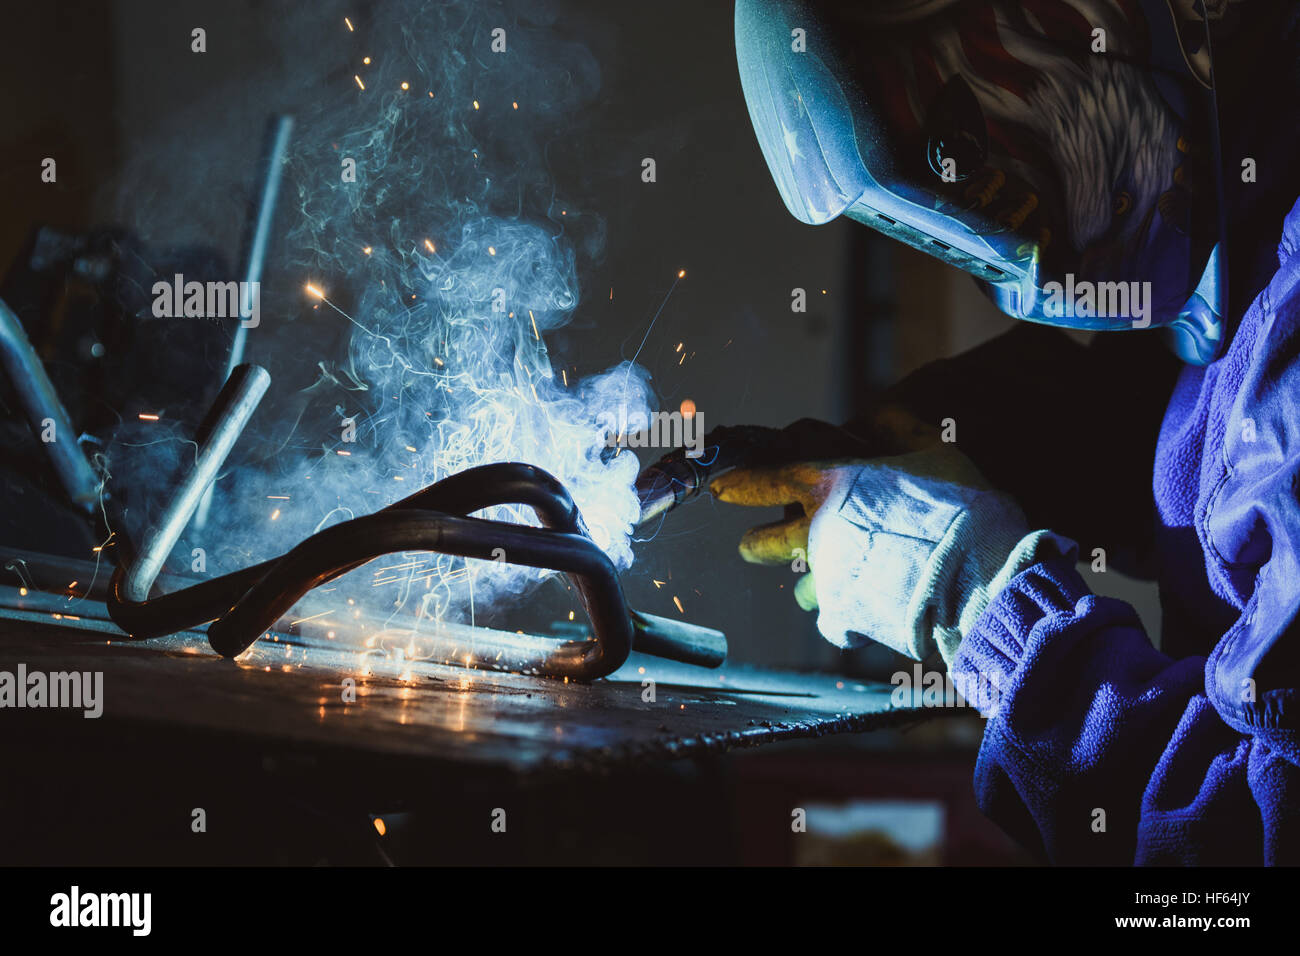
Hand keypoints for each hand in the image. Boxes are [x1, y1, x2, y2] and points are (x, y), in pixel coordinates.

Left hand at [708, 409, 937, 606]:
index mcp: (827, 486)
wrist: (976, 573)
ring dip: (807, 581)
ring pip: (796, 586)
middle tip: (753, 542)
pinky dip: (843, 613)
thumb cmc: (957, 503)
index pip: (763, 481)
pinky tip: (862, 608)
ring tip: (823, 580)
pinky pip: (831, 618)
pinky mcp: (843, 617)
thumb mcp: (933, 450)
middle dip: (754, 542)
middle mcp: (814, 533)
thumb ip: (899, 430)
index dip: (738, 485)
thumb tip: (879, 416)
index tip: (720, 489)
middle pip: (760, 543)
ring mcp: (825, 579)